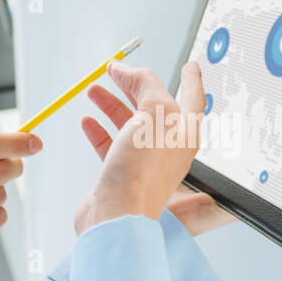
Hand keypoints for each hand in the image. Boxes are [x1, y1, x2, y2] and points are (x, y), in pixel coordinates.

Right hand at [72, 60, 208, 236]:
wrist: (118, 215)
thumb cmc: (143, 170)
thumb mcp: (153, 113)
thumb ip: (145, 85)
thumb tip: (129, 70)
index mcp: (185, 133)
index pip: (193, 98)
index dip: (191, 79)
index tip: (190, 65)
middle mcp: (168, 147)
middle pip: (154, 108)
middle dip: (135, 87)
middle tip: (120, 71)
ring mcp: (145, 162)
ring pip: (129, 124)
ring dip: (112, 104)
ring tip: (94, 90)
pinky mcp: (122, 174)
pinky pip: (111, 145)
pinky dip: (99, 130)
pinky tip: (88, 121)